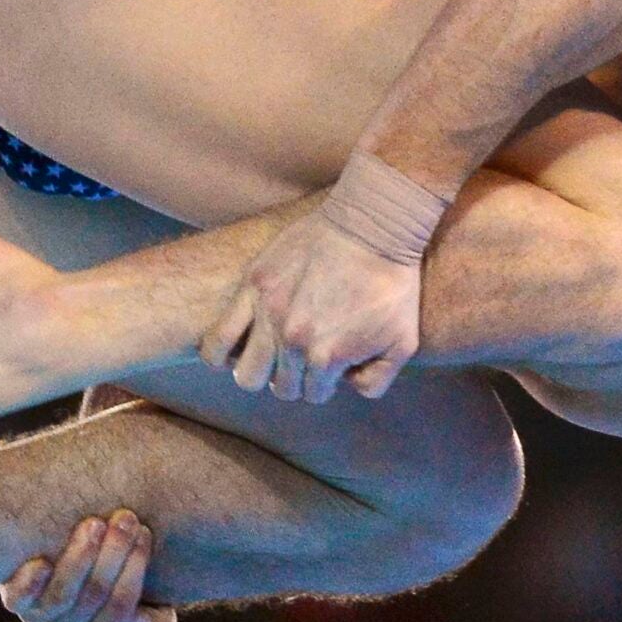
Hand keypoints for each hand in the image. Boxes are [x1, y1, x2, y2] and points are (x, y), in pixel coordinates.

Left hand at [0, 510, 179, 621]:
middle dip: (114, 555)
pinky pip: (18, 600)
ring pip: (60, 598)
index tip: (146, 534)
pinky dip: (30, 584)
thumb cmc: (123, 575)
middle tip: (127, 519)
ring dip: (79, 560)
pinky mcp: (15, 598)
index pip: (120, 618)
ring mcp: (39, 616)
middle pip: (92, 600)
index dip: (133, 576)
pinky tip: (42, 562)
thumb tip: (138, 621)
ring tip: (95, 523)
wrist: (85, 551)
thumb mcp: (154, 604)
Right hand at [199, 207, 422, 403]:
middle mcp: (293, 341)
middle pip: (280, 387)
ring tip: (270, 355)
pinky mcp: (253, 285)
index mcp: (326, 358)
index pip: (312, 394)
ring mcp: (268, 313)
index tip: (329, 363)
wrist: (373, 227)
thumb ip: (376, 381)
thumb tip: (347, 387)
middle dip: (294, 377)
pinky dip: (219, 353)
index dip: (323, 382)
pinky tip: (231, 352)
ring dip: (260, 370)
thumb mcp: (403, 343)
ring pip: (246, 374)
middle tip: (305, 356)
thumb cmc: (392, 283)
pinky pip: (218, 337)